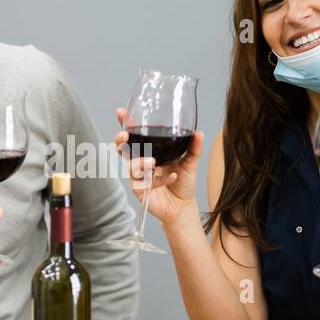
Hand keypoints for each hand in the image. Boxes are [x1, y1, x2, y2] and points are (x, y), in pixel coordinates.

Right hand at [114, 108, 203, 225]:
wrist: (184, 206)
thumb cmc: (183, 183)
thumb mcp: (190, 162)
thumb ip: (194, 148)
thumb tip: (199, 133)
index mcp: (150, 152)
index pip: (135, 136)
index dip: (126, 124)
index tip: (121, 113)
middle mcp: (141, 163)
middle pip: (123, 149)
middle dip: (120, 141)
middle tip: (125, 136)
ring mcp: (139, 177)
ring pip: (131, 166)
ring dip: (140, 162)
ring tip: (153, 162)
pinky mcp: (140, 191)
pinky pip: (145, 182)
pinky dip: (161, 179)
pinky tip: (172, 177)